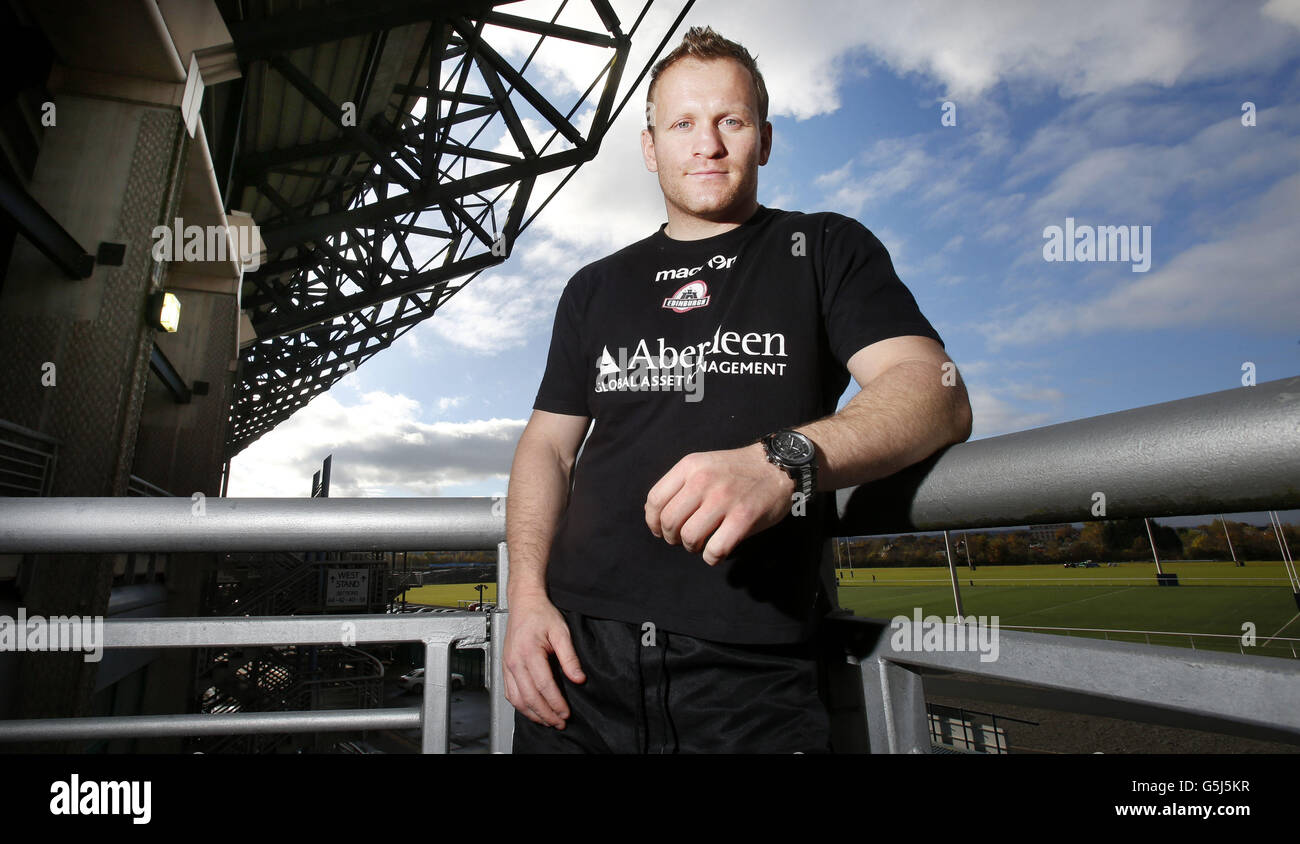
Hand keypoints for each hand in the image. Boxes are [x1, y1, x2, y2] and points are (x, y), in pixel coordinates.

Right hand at [502, 592, 584, 728]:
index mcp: (528, 652)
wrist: (524, 603)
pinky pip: (510, 693)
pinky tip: (532, 710)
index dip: (555, 703)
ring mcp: (508, 665)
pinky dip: (521, 706)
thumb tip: (578, 678)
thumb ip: (569, 657)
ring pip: (517, 699)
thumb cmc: (541, 614)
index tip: (566, 713)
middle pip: (529, 697)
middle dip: (546, 714)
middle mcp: (514, 661)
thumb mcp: (561, 632)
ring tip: (548, 721)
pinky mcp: (506, 667)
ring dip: (533, 714)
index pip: (543, 686)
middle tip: (560, 722)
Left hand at [644, 442, 796, 565]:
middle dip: (672, 538)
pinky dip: (712, 557)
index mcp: (690, 466)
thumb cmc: (738, 470)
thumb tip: (656, 515)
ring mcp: (724, 499)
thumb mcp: (704, 465)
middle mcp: (703, 481)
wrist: (778, 466)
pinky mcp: (743, 517)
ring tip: (701, 544)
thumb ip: (681, 485)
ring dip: (692, 547)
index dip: (653, 522)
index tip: (660, 530)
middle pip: (669, 521)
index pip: (655, 500)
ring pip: (689, 537)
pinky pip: (715, 548)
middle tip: (683, 539)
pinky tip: (717, 552)